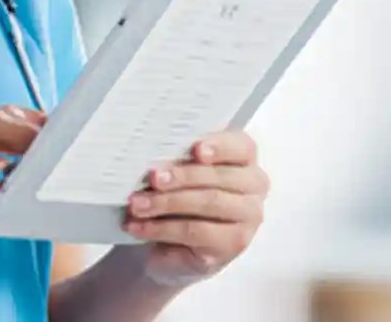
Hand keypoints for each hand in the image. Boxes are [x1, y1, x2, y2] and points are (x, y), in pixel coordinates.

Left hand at [122, 130, 270, 287]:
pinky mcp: (233, 244)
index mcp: (244, 159)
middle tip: (153, 178)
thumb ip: (175, 157)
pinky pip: (196, 232)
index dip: (220, 146)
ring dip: (166, 203)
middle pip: (221, 177)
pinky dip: (162, 228)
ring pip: (208, 203)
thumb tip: (151, 151)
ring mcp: (248, 218)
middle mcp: (253, 186)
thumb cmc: (177, 193)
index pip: (241, 146)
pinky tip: (139, 226)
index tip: (196, 149)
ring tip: (136, 205)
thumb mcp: (176, 170)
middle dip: (182, 176)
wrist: (172, 242)